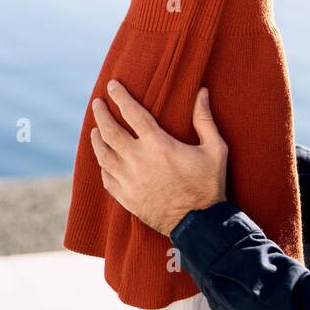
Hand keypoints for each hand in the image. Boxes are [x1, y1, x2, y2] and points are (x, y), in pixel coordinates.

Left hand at [90, 83, 227, 236]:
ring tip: (95, 130)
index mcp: (159, 145)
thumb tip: (201, 91)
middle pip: (110, 132)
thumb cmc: (208, 185)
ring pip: (103, 155)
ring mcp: (129, 181)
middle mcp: (138, 160)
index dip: (121, 97)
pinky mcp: (126, 198)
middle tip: (97, 104)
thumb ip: (205, 119)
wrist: (199, 224)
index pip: (133, 114)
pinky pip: (106, 178)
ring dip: (96, 140)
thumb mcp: (215, 149)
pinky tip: (102, 160)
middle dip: (101, 114)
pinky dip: (102, 166)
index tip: (112, 85)